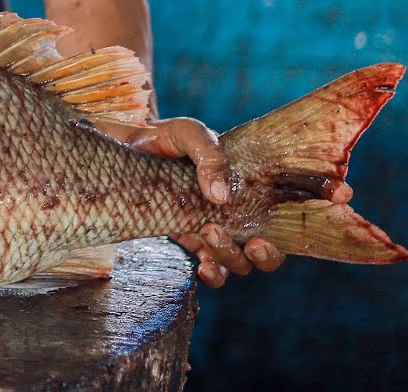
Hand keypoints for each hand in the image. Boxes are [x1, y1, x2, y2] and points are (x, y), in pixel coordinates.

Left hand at [118, 117, 289, 287]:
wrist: (127, 146)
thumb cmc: (165, 138)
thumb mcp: (189, 134)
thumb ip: (209, 156)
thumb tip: (220, 196)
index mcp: (246, 190)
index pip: (277, 223)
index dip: (280, 241)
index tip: (261, 238)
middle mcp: (233, 214)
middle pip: (261, 253)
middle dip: (260, 256)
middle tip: (246, 241)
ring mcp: (210, 228)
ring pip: (235, 263)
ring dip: (229, 258)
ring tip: (208, 232)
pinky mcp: (186, 236)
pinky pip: (209, 267)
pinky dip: (212, 274)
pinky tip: (202, 266)